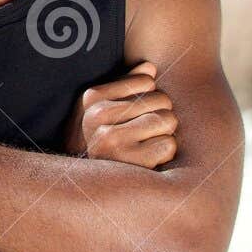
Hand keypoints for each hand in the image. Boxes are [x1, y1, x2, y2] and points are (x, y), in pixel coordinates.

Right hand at [64, 60, 178, 168]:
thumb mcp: (100, 108)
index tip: (138, 112)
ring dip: (165, 133)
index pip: (146, 80)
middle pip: (161, 99)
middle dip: (161, 114)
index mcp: (92, 98)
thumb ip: (124, 84)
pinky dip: (166, 152)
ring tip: (148, 143)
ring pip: (167, 120)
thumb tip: (150, 67)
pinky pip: (168, 145)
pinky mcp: (130, 162)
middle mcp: (98, 117)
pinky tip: (150, 158)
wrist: (82, 184)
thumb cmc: (98, 141)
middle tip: (147, 132)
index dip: (149, 95)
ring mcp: (112, 140)